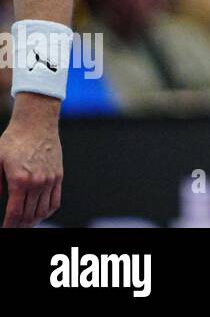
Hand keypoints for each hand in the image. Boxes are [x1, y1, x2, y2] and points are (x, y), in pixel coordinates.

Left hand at [0, 93, 63, 226]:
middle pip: (29, 215)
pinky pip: (55, 201)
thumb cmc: (13, 141)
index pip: (15, 213)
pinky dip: (47, 211)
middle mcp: (37, 182)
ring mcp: (50, 179)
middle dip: (20, 225)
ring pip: (43, 211)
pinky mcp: (58, 176)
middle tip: (14, 228)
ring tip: (25, 223)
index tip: (5, 229)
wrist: (36, 124)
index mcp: (19, 180)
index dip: (9, 225)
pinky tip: (40, 213)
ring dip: (34, 221)